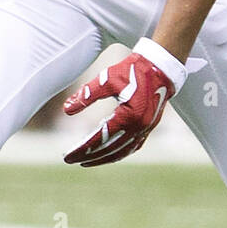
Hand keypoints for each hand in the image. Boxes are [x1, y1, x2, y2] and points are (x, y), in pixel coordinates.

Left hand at [63, 39, 181, 166]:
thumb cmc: (132, 70)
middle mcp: (138, 127)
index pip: (100, 138)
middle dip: (89, 156)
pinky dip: (118, 153)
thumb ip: (87, 94)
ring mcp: (145, 129)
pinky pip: (132, 146)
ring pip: (122, 151)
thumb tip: (66, 109)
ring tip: (86, 161)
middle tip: (71, 160)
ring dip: (103, 158)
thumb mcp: (106, 79)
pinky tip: (108, 154)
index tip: (67, 157)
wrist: (160, 67)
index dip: (82, 149)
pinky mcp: (149, 127)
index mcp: (128, 116)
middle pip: (110, 149)